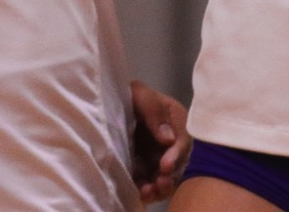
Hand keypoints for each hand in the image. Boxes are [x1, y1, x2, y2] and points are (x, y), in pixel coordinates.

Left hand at [128, 81, 189, 203]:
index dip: (176, 155)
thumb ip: (155, 112)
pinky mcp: (141, 169)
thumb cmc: (128, 95)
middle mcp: (169, 143)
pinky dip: (146, 191)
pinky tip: (139, 194)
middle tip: (159, 184)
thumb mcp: (141, 95)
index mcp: (175, 122)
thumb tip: (168, 139)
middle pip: (177, 164)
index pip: (182, 141)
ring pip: (164, 177)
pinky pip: (147, 183)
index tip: (165, 167)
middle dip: (170, 177)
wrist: (106, 104)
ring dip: (159, 188)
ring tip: (147, 192)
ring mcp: (156, 157)